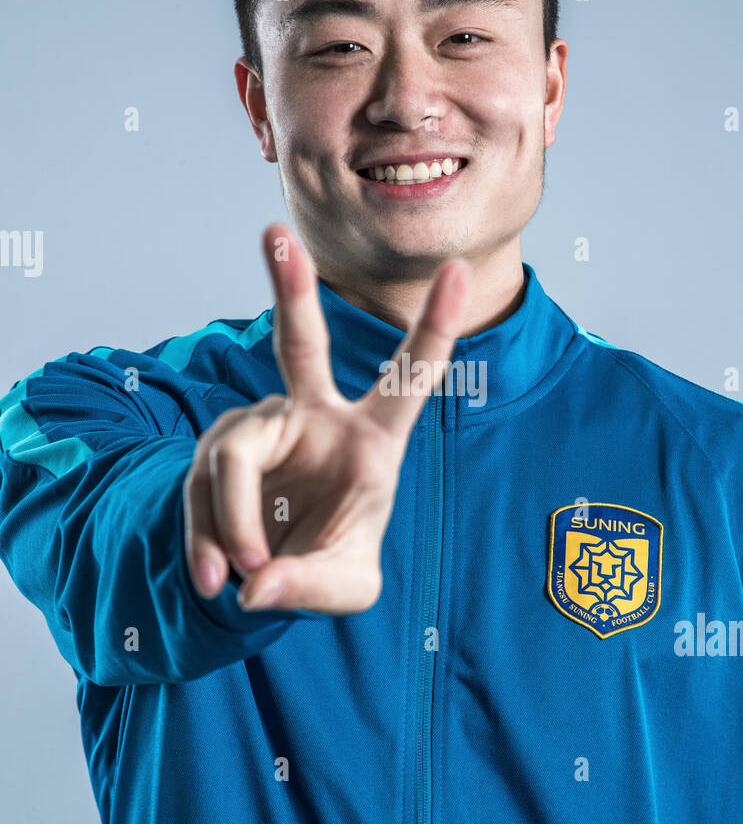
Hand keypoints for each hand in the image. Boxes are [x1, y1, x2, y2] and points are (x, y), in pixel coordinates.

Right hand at [183, 222, 469, 612]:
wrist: (267, 573)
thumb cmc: (326, 565)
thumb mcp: (344, 590)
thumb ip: (311, 588)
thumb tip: (258, 583)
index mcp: (371, 440)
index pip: (409, 379)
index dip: (433, 328)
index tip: (457, 270)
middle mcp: (314, 418)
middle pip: (299, 346)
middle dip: (289, 289)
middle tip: (273, 233)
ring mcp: (260, 427)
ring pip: (235, 460)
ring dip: (233, 523)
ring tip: (240, 575)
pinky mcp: (217, 449)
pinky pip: (203, 491)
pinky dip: (207, 542)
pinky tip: (216, 578)